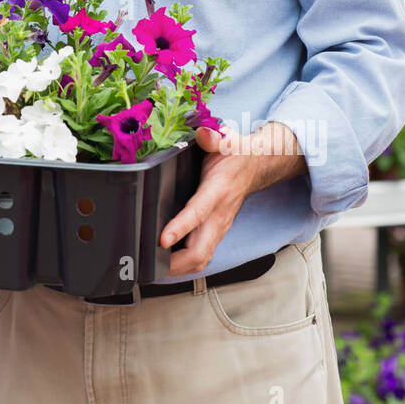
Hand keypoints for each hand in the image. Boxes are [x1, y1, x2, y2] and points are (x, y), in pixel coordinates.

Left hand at [158, 122, 305, 276]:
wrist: (257, 165)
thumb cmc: (237, 154)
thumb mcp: (226, 139)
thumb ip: (213, 138)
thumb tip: (203, 133)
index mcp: (218, 191)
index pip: (198, 213)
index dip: (180, 228)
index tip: (162, 239)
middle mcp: (219, 215)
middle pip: (200, 252)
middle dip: (174, 264)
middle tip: (147, 265)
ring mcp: (219, 227)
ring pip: (201, 259)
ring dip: (178, 269)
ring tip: (152, 270)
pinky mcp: (216, 232)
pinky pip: (202, 256)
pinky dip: (184, 265)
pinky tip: (166, 263)